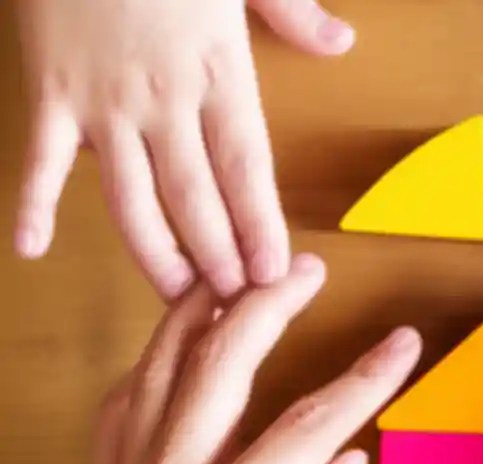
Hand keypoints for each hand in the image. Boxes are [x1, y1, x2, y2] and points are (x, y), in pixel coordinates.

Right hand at [13, 0, 355, 299]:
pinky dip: (33, 203)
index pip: (246, 168)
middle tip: (234, 306)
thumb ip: (294, 13)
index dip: (260, 227)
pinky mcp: (50, 93)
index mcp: (218, 72)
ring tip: (175, 295)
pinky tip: (29, 248)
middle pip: (195, 198)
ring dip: (153, 253)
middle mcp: (164, 99)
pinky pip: (42, 160)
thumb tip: (342, 46)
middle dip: (217, 258)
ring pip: (130, 197)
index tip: (276, 275)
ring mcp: (104, 101)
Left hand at [32, 255, 421, 463]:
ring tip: (234, 275)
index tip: (403, 342)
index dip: (368, 375)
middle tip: (305, 269)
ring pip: (157, 369)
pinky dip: (150, 364)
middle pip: (220, 362)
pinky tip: (171, 349)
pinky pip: (121, 408)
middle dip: (268, 303)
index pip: (313, 423)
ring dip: (199, 313)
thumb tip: (349, 461)